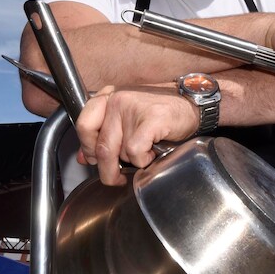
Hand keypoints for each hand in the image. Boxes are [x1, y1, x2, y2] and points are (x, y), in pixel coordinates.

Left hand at [75, 85, 197, 185]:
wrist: (191, 103)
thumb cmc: (160, 111)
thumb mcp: (126, 118)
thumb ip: (103, 135)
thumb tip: (84, 158)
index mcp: (108, 96)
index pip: (83, 126)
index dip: (88, 148)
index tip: (96, 160)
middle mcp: (117, 99)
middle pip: (100, 146)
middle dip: (107, 170)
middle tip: (115, 177)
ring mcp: (133, 107)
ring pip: (120, 152)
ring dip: (133, 161)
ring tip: (146, 151)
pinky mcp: (151, 119)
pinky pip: (136, 152)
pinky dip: (144, 160)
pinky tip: (153, 152)